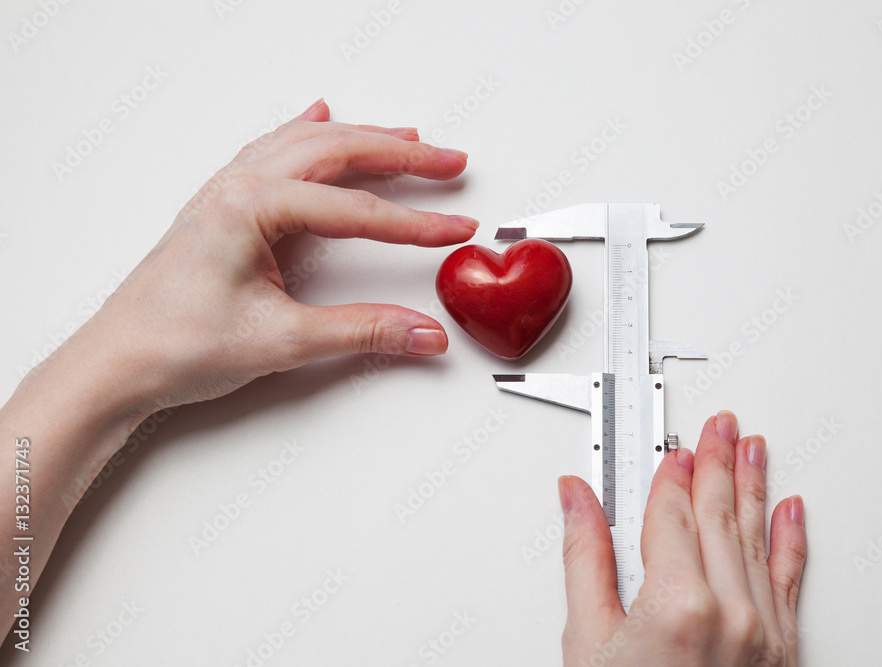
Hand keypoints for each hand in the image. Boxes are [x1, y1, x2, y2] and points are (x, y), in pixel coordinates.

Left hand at [68, 98, 476, 417]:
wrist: (116, 363)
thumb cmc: (174, 344)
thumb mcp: (283, 341)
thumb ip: (362, 332)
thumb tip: (421, 332)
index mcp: (251, 206)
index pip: (355, 209)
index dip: (414, 223)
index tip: (454, 229)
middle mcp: (238, 187)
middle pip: (336, 153)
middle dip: (401, 156)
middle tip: (448, 163)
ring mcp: (228, 193)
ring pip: (308, 145)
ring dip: (363, 139)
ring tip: (409, 140)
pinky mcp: (225, 209)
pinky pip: (274, 151)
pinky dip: (308, 133)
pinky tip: (318, 115)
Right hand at [559, 411, 806, 665]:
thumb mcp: (589, 641)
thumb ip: (585, 562)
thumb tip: (578, 501)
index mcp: (679, 604)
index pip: (673, 514)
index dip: (669, 477)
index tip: (671, 452)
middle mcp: (730, 613)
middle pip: (719, 516)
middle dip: (718, 464)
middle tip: (720, 429)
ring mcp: (762, 634)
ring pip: (756, 539)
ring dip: (753, 487)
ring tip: (752, 450)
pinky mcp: (781, 651)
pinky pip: (789, 581)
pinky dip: (790, 540)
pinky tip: (790, 510)